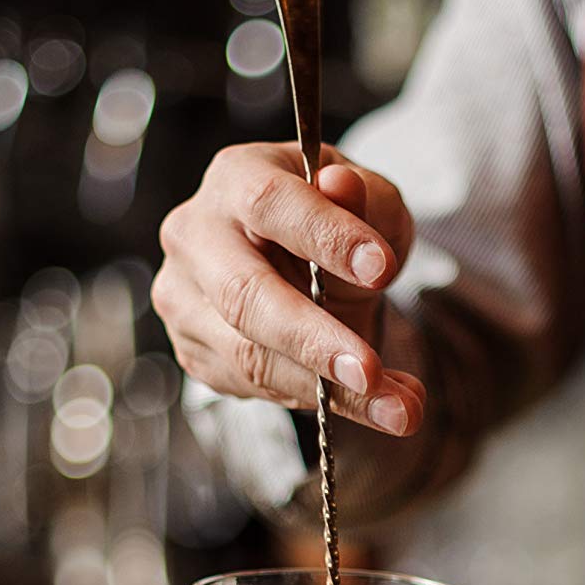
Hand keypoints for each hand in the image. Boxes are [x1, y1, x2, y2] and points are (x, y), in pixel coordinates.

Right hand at [152, 142, 425, 435]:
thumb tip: (342, 187)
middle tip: (371, 372)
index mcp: (235, 178)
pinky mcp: (194, 349)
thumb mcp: (366, 200)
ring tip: (399, 406)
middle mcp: (195, 235)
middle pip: (243, 295)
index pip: (270, 204)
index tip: (380, 270)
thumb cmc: (333, 221)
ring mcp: (185, 297)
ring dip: (329, 391)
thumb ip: (362, 197)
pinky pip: (255, 386)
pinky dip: (319, 401)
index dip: (326, 237)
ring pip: (248, 356)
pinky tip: (369, 401)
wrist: (301, 260)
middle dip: (313, 340)